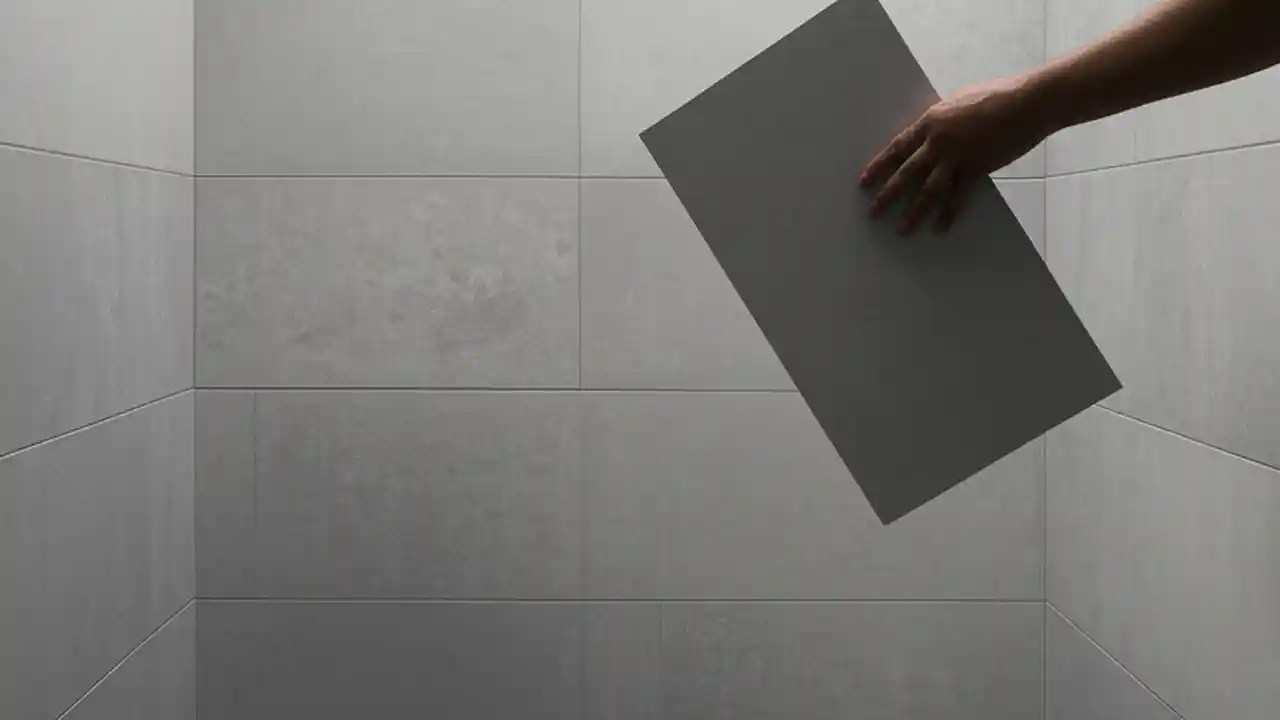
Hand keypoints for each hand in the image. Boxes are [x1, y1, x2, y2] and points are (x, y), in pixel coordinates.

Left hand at [859, 75, 1051, 234]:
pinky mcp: (977, 168)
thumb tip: (932, 133)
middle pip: (906, 173)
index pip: (897, 148)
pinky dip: (948, 214)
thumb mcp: (959, 102)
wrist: (1028, 102)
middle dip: (887, 195)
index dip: (879, 166)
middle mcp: (938, 141)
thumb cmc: (997, 95)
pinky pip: (958, 197)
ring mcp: (957, 156)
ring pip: (928, 190)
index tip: (864, 181)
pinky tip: (939, 228)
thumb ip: (942, 120)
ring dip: (914, 212)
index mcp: (930, 120)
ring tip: (902, 230)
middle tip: (873, 213)